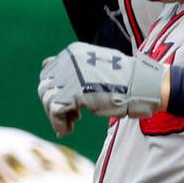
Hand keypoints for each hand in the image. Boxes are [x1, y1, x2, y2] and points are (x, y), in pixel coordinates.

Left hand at [38, 43, 168, 133]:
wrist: (138, 85)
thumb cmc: (122, 79)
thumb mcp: (95, 66)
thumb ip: (74, 69)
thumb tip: (49, 71)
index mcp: (72, 53)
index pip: (48, 72)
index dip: (54, 91)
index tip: (68, 103)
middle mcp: (67, 61)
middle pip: (45, 87)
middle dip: (52, 105)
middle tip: (71, 116)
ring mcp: (69, 76)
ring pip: (47, 100)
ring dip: (56, 117)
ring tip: (71, 124)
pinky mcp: (73, 93)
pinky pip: (55, 112)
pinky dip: (59, 124)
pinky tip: (68, 130)